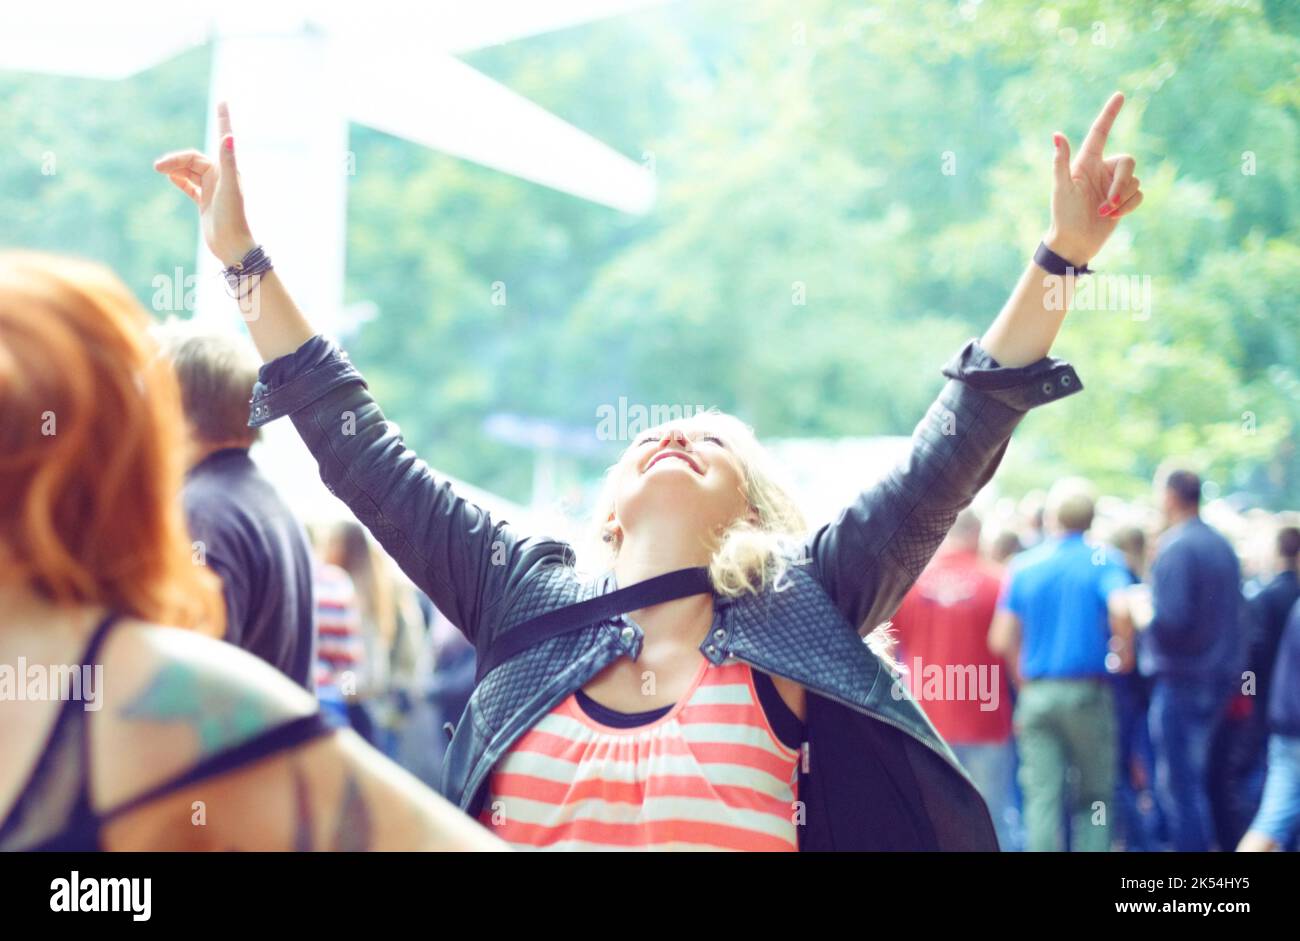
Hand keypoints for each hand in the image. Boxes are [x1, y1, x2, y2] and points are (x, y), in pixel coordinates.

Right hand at [154, 102, 255, 267]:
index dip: (222, 119)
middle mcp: (222, 177)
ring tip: (160, 170)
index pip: (224, 137)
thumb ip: (228, 160)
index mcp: (229, 170)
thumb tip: (229, 136)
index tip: (223, 101)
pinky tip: (169, 177)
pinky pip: (189, 186)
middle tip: (158, 167)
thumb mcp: (230, 187)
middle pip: (194, 160)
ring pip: (189, 171)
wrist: (232, 246)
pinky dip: (179, 179)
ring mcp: (213, 190)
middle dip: (176, 160)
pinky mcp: (205, 203)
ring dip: (174, 168)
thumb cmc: (233, 217)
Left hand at [1044, 92, 1142, 266]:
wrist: (1074, 242)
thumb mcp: (1062, 188)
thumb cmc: (1064, 215)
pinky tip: (1113, 216)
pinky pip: (1139, 194)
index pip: (1100, 132)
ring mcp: (1114, 185)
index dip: (1110, 114)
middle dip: (1121, 184)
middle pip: (1128, 161)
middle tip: (1107, 204)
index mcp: (1087, 162)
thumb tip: (1057, 134)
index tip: (1120, 95)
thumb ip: (1061, 161)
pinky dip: (1128, 206)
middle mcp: (1102, 169)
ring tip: (1104, 213)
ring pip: (1135, 180)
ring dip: (1122, 200)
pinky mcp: (1124, 200)